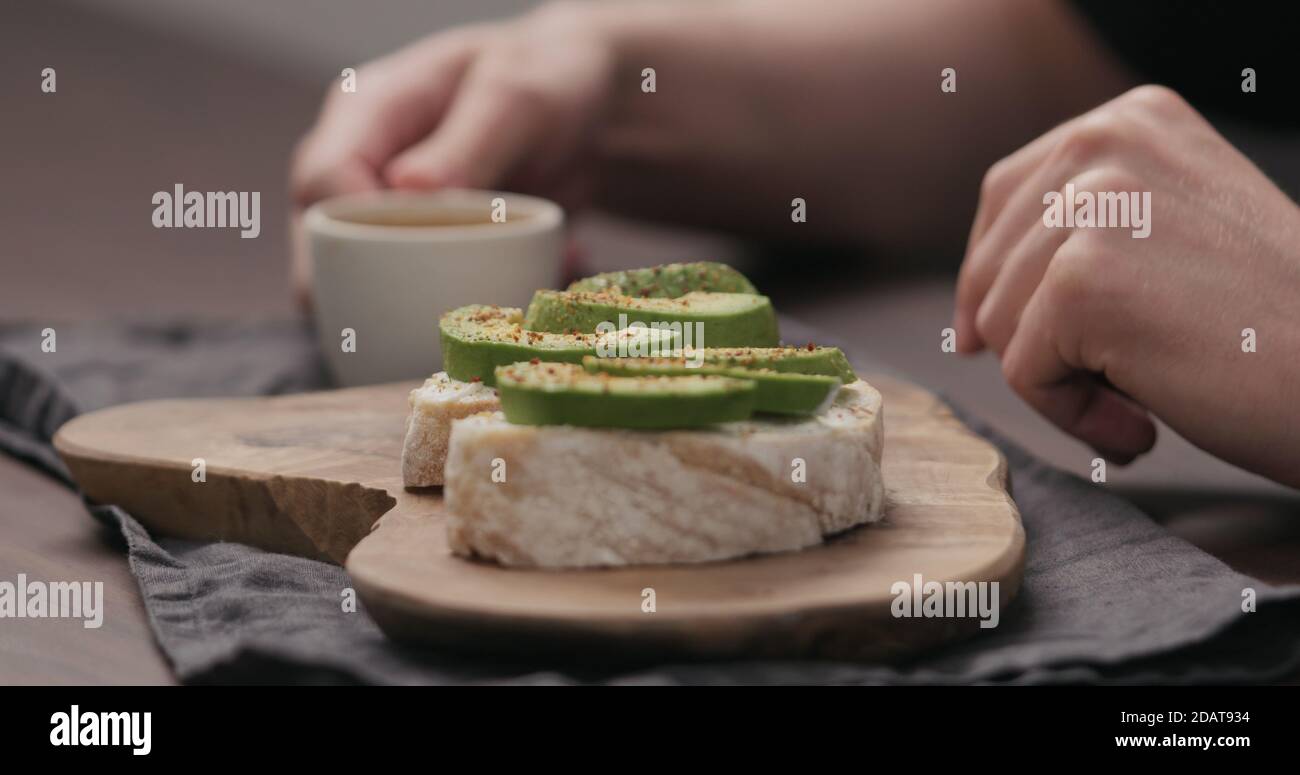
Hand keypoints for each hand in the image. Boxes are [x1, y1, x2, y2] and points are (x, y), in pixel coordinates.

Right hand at [289, 1, 618, 298]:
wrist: (586, 103)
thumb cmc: (545, 79)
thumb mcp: (518, 98)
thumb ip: (468, 142)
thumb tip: (406, 189)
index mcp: (369, 112)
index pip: (321, 182)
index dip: (349, 235)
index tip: (411, 267)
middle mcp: (362, 164)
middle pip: (322, 244)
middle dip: (371, 293)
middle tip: (443, 316)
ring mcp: (387, 209)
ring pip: (360, 281)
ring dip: (420, 309)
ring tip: (490, 308)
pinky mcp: (423, 247)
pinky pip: (414, 294)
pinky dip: (461, 308)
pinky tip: (517, 296)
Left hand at [954, 85, 1299, 484]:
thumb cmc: (1266, 323)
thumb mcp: (1168, 231)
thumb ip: (1084, 232)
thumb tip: (969, 309)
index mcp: (1127, 121)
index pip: (1004, 198)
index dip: (991, 277)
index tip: (993, 335)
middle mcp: (1104, 142)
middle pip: (989, 267)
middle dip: (1033, 341)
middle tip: (1116, 378)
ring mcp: (1092, 208)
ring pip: (998, 324)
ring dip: (1060, 382)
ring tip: (1143, 393)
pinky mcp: (1081, 281)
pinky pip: (1022, 374)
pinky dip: (1074, 416)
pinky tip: (1144, 421)